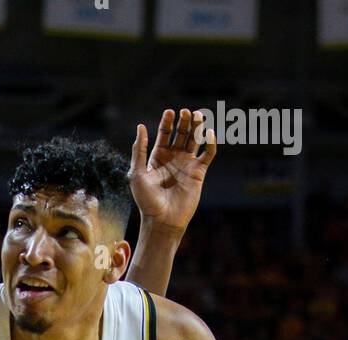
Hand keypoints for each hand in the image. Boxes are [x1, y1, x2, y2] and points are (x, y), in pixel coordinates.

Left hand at [129, 109, 216, 235]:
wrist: (162, 221)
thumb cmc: (147, 201)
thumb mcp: (137, 174)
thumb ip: (139, 150)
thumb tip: (140, 126)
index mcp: (158, 157)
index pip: (164, 133)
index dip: (167, 122)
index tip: (170, 112)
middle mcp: (173, 158)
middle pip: (181, 134)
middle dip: (184, 121)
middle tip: (186, 112)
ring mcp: (187, 164)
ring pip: (194, 140)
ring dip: (197, 127)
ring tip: (198, 115)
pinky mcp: (199, 172)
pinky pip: (207, 154)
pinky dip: (210, 143)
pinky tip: (209, 133)